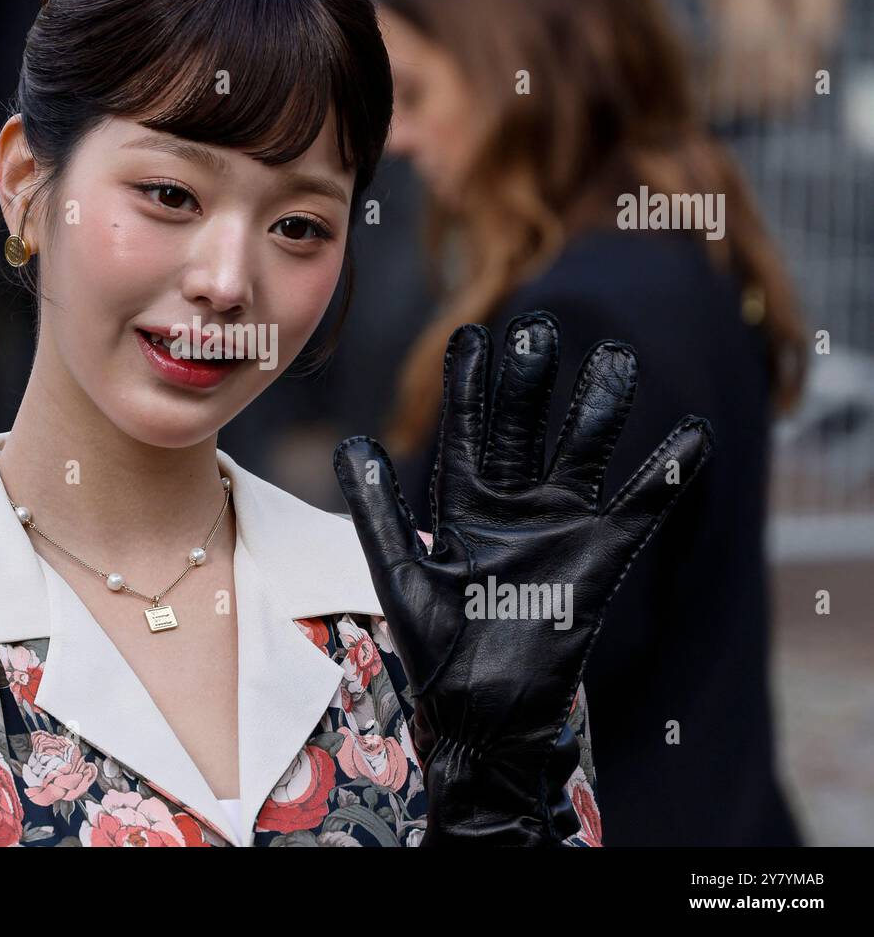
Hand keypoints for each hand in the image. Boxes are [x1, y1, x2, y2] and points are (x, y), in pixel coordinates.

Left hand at [333, 313, 712, 843]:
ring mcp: (558, 528)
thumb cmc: (435, 648)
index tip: (472, 333)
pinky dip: (667, 476)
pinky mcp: (599, 560)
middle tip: (538, 329)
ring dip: (598, 411)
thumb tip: (351, 442)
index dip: (468, 385)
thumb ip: (378, 510)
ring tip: (616, 358)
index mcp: (460, 503)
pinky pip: (638, 510)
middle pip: (524, 430)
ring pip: (582, 454)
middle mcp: (512, 504)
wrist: (483, 714)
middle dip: (530, 383)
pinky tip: (693, 436)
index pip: (465, 429)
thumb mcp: (398, 573)